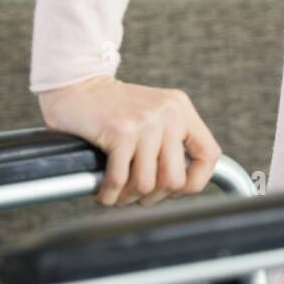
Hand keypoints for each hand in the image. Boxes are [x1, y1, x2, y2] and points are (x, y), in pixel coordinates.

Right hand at [37, 76, 221, 206]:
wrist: (75, 85)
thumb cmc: (112, 109)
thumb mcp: (153, 113)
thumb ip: (171, 140)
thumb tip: (181, 186)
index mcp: (181, 109)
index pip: (209, 155)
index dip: (196, 182)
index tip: (176, 191)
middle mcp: (169, 113)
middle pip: (174, 179)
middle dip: (154, 197)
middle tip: (137, 195)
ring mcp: (145, 122)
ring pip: (146, 184)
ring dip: (129, 198)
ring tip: (118, 195)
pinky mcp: (120, 132)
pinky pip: (119, 180)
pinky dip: (109, 194)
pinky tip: (104, 193)